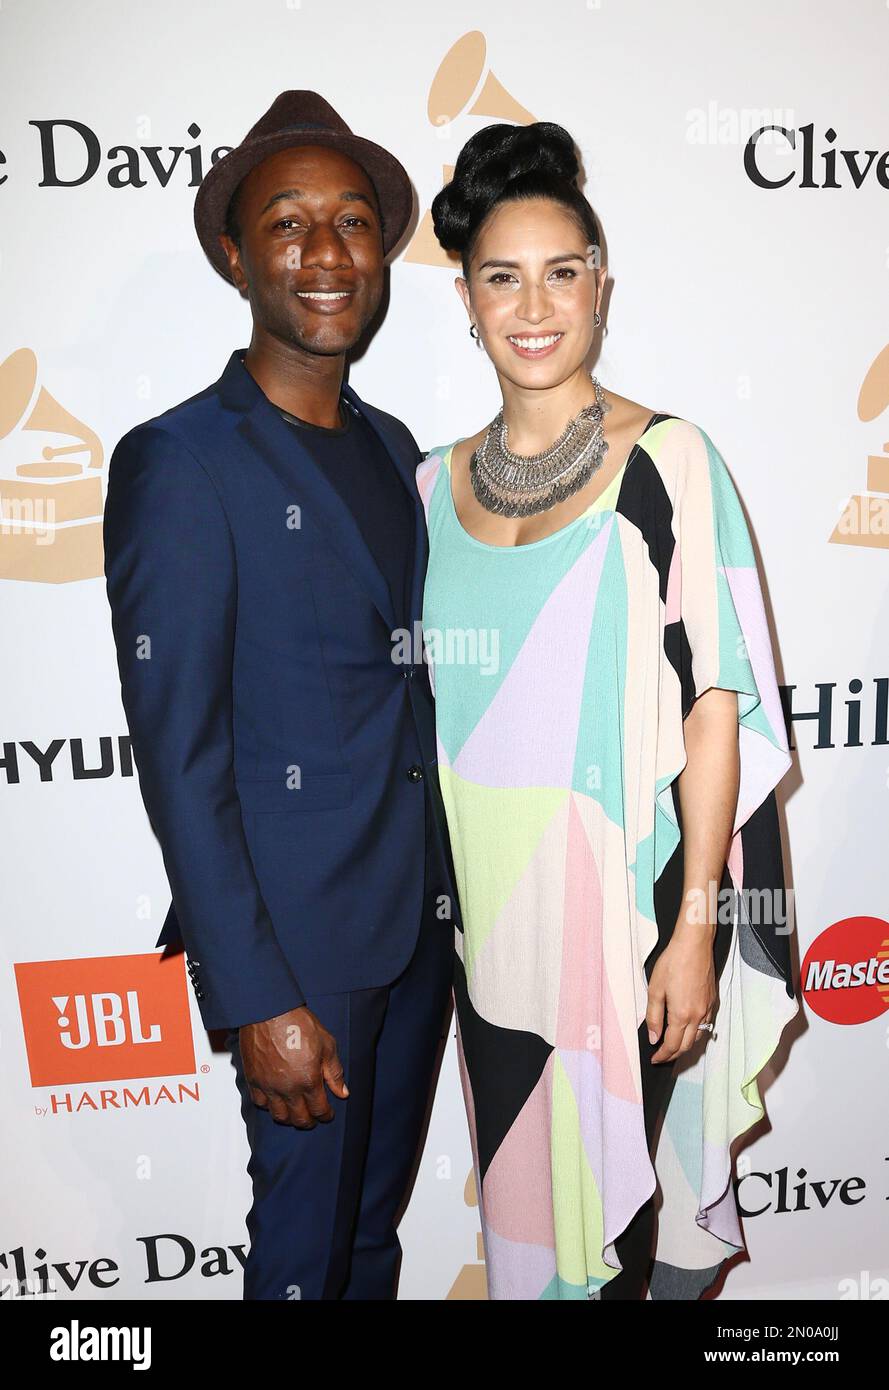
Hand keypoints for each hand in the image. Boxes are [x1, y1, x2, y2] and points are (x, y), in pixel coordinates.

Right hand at [239, 1006, 348, 1127]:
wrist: (269, 1011)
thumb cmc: (300, 1024)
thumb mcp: (327, 1045)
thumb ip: (334, 1072)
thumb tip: (343, 1093)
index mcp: (308, 1080)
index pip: (319, 1110)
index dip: (326, 1115)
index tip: (328, 1114)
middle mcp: (287, 1088)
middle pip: (299, 1119)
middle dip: (309, 1121)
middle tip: (313, 1117)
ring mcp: (268, 1086)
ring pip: (279, 1116)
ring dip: (289, 1117)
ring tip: (295, 1111)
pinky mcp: (253, 1080)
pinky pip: (260, 1103)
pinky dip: (269, 1105)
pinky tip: (276, 1099)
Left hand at [645, 928, 717, 1063]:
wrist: (694, 945)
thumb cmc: (674, 962)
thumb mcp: (655, 989)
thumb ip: (653, 1016)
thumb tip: (653, 1037)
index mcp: (681, 1015)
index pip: (672, 1045)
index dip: (662, 1055)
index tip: (655, 1059)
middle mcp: (698, 1016)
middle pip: (687, 1046)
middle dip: (674, 1055)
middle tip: (661, 1056)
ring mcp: (707, 1009)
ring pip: (698, 1038)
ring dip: (685, 1046)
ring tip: (673, 1046)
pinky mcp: (712, 1001)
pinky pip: (705, 1026)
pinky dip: (695, 1034)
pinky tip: (687, 1029)